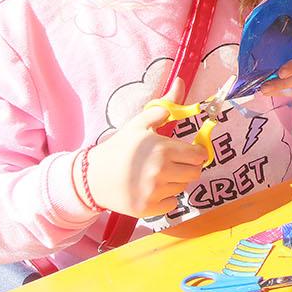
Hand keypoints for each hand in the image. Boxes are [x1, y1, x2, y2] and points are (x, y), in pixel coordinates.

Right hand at [85, 104, 207, 217]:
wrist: (92, 177)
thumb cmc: (119, 148)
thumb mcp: (138, 124)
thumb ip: (163, 106)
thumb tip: (180, 83)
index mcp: (163, 149)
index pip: (199, 156)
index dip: (196, 153)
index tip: (188, 152)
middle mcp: (161, 172)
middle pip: (194, 172)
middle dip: (187, 166)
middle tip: (173, 163)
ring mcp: (154, 192)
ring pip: (183, 187)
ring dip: (176, 181)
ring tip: (158, 174)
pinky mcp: (147, 208)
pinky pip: (172, 204)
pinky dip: (166, 198)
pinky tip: (152, 189)